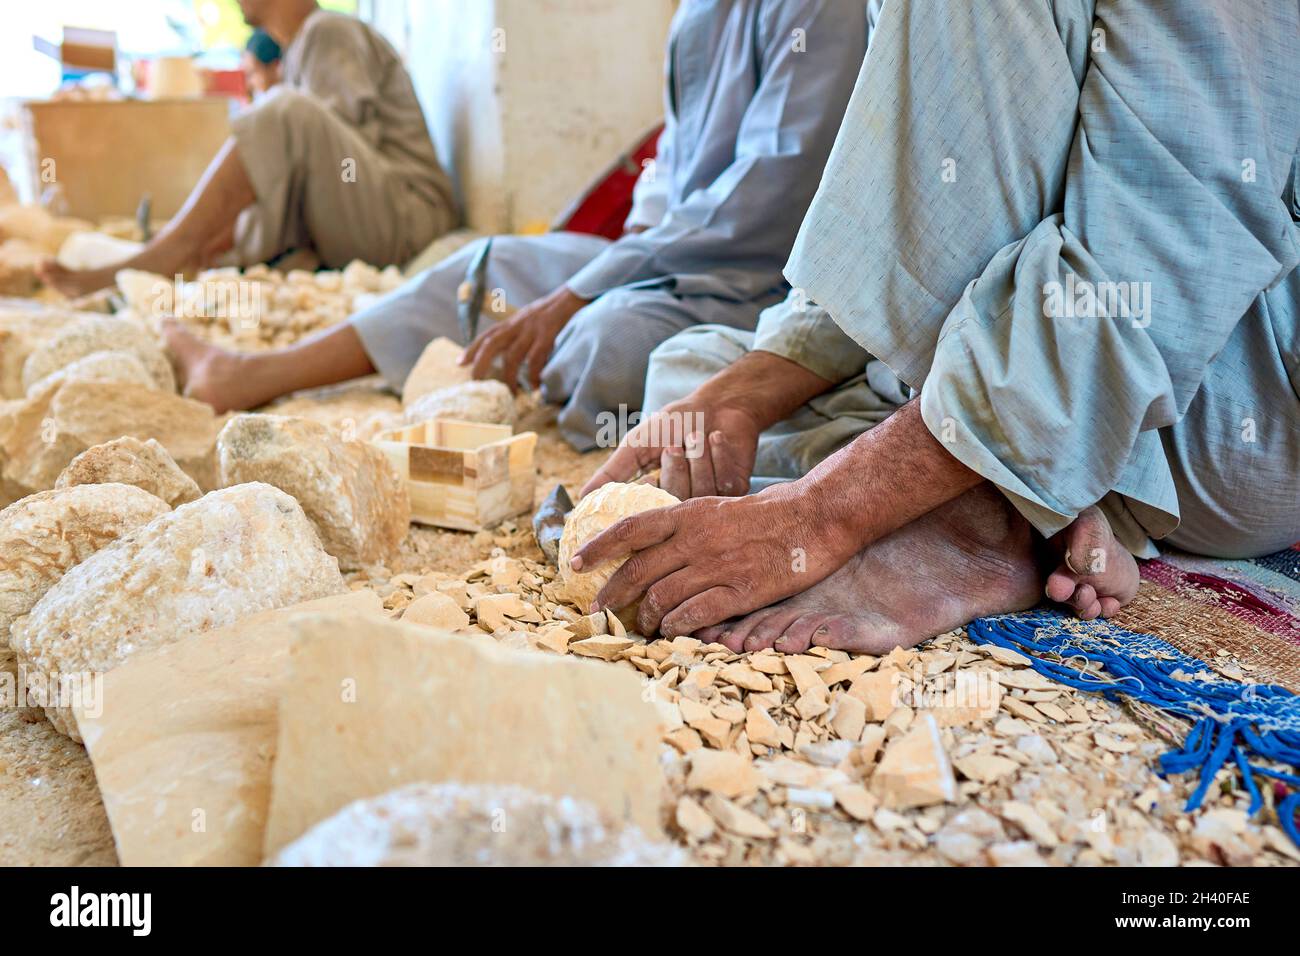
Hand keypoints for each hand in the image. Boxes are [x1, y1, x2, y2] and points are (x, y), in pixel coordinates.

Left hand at [461, 286, 588, 390]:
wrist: (572, 298)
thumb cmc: (550, 313)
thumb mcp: (527, 320)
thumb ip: (515, 334)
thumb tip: (506, 355)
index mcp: (512, 322)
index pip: (486, 335)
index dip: (471, 349)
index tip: (459, 363)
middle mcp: (517, 325)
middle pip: (492, 343)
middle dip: (481, 362)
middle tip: (475, 380)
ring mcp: (532, 330)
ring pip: (512, 356)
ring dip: (509, 376)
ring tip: (511, 392)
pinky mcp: (547, 336)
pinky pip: (535, 359)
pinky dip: (533, 375)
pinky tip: (535, 386)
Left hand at [569, 481, 861, 636]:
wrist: (815, 518)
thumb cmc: (768, 513)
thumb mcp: (719, 507)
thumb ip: (686, 526)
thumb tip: (654, 545)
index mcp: (688, 514)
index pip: (630, 529)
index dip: (599, 547)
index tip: (575, 561)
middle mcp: (695, 539)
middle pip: (638, 571)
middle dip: (612, 595)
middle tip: (599, 611)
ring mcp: (717, 566)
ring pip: (663, 598)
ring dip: (647, 618)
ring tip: (643, 627)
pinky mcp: (740, 592)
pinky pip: (695, 615)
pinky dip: (677, 627)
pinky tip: (673, 631)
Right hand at [580, 397, 760, 498]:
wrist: (717, 405)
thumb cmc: (673, 423)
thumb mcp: (635, 446)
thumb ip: (612, 473)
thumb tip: (581, 499)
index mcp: (658, 499)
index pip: (645, 518)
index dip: (647, 500)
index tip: (647, 478)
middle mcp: (683, 504)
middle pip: (675, 505)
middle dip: (675, 471)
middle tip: (674, 447)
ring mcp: (711, 500)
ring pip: (700, 495)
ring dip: (697, 459)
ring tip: (696, 435)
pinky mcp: (735, 490)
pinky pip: (723, 485)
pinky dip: (717, 456)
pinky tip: (716, 438)